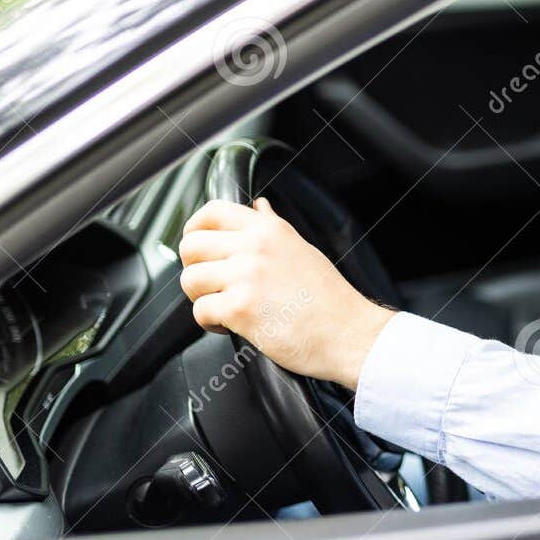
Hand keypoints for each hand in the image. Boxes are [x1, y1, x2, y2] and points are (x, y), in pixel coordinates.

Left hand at [178, 197, 395, 390]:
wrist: (349, 334)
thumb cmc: (331, 299)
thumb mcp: (303, 249)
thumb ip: (272, 226)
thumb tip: (258, 206)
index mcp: (269, 230)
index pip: (212, 212)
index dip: (195, 230)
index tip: (200, 248)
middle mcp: (255, 247)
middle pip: (191, 246)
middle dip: (195, 269)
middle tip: (213, 285)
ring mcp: (247, 277)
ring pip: (190, 280)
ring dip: (201, 298)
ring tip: (224, 307)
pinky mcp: (240, 308)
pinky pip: (200, 311)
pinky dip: (210, 323)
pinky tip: (232, 325)